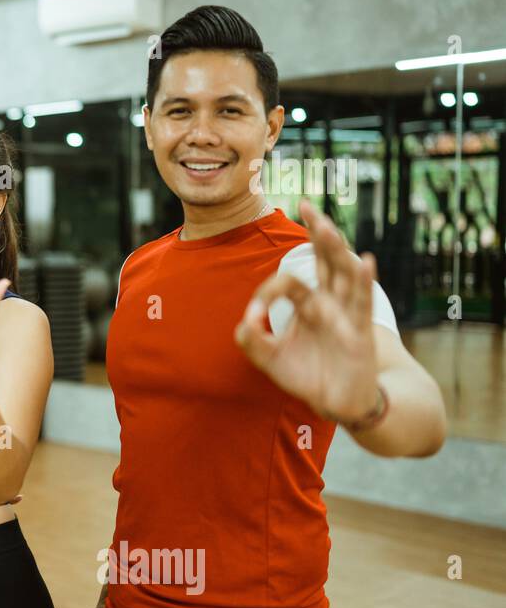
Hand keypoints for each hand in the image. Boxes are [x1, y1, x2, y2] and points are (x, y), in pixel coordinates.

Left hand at [234, 200, 379, 423]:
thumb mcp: (271, 359)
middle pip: (325, 260)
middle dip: (317, 233)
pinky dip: (364, 281)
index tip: (253, 317)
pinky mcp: (360, 332)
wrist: (336, 403)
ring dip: (334, 250)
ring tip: (325, 225)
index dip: (268, 292)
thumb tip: (242, 324)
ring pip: (343, 274)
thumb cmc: (307, 375)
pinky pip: (363, 303)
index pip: (288, 281)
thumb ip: (253, 341)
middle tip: (307, 204)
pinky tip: (364, 260)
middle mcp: (330, 302)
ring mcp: (347, 314)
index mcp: (308, 303)